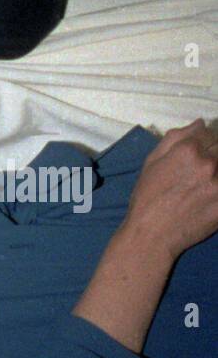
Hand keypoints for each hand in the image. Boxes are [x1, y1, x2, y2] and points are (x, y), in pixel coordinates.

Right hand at [124, 121, 217, 261]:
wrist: (152, 234)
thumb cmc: (147, 196)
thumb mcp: (152, 160)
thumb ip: (176, 137)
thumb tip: (200, 123)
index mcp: (188, 150)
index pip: (209, 133)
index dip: (204, 141)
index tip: (199, 151)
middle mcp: (208, 163)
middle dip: (213, 155)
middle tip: (199, 173)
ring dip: (216, 172)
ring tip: (202, 185)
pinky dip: (217, 189)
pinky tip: (208, 196)